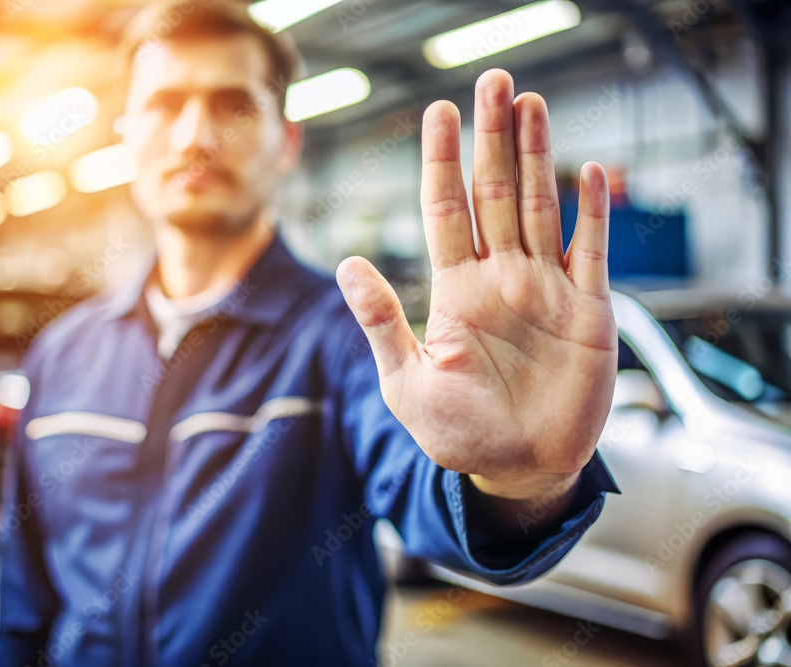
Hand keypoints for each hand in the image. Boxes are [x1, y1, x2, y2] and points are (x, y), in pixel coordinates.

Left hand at [336, 69, 616, 499]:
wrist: (519, 469)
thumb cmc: (459, 433)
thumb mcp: (408, 382)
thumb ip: (382, 323)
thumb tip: (346, 264)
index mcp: (456, 291)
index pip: (445, 211)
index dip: (442, 162)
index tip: (438, 113)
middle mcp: (500, 279)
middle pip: (494, 194)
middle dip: (493, 138)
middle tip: (493, 82)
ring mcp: (546, 290)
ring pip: (539, 208)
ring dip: (537, 157)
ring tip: (531, 105)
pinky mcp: (588, 311)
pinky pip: (591, 252)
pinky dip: (591, 214)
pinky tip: (586, 172)